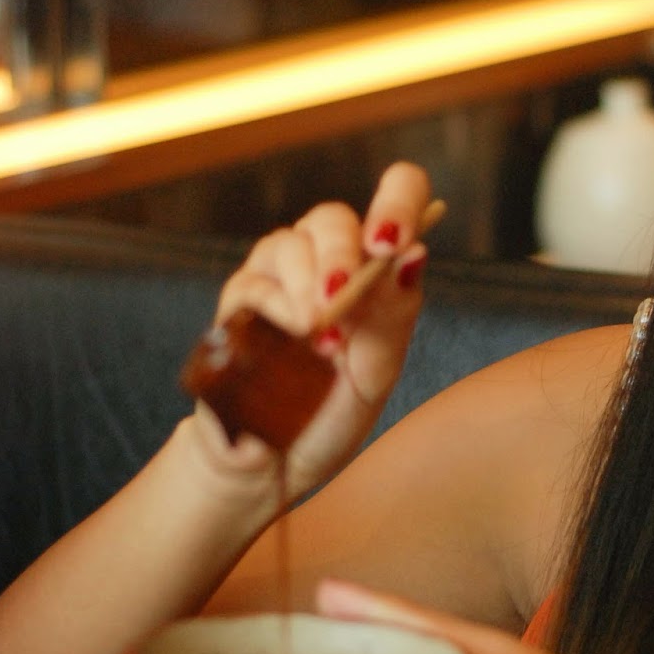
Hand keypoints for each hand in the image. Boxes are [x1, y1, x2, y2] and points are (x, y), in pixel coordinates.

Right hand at [190, 163, 433, 498]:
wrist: (276, 458)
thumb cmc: (331, 410)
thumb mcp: (378, 371)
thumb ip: (394, 314)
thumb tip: (414, 255)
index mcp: (372, 267)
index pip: (397, 195)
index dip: (398, 201)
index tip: (392, 242)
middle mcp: (324, 258)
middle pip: (332, 218)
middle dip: (341, 255)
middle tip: (343, 296)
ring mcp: (277, 275)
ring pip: (289, 243)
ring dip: (309, 287)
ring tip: (320, 340)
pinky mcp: (238, 300)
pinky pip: (253, 283)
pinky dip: (279, 308)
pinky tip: (295, 338)